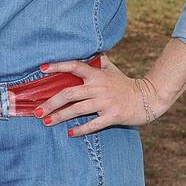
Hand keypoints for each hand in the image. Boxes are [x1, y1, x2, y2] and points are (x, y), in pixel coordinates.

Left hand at [35, 55, 170, 135]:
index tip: (41, 69)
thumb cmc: (126, 84)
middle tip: (37, 110)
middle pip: (69, 93)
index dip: (57, 66)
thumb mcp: (112, 70)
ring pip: (77, 109)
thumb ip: (99, 62)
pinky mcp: (112, 116)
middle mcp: (98, 87)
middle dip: (51, 102)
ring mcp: (105, 102)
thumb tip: (90, 52)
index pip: (74, 66)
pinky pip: (93, 124)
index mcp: (97, 75)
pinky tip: (70, 133)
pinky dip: (80, 129)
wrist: (148, 98)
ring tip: (46, 121)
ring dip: (60, 116)